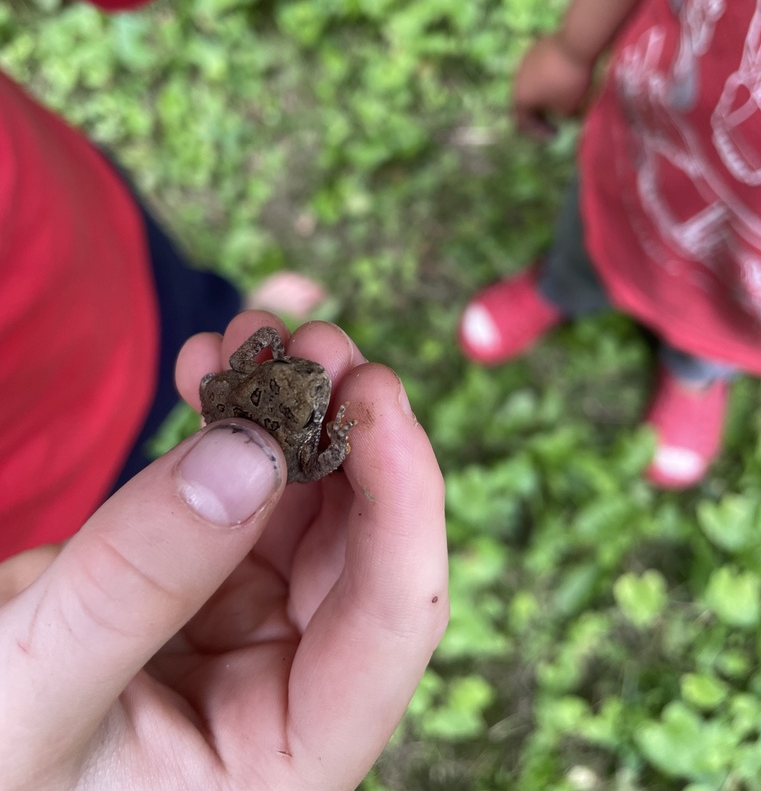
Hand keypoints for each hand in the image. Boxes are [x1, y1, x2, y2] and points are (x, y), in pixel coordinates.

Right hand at [0, 312, 447, 790]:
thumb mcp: (28, 693)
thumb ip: (133, 587)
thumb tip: (251, 454)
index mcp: (283, 762)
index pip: (388, 626)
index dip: (404, 504)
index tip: (372, 395)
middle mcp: (287, 691)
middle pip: (364, 545)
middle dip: (347, 431)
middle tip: (315, 344)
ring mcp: (252, 626)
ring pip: (312, 500)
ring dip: (295, 408)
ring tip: (258, 333)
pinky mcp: (209, 575)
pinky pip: (246, 482)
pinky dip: (235, 416)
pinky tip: (210, 362)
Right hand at [512, 32, 594, 138]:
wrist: (575, 43)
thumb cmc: (568, 81)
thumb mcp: (568, 108)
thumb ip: (561, 116)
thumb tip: (563, 113)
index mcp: (519, 99)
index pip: (524, 123)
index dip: (539, 132)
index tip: (555, 135)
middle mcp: (516, 81)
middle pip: (525, 102)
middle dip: (539, 112)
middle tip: (553, 117)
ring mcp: (524, 62)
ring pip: (531, 83)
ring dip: (542, 93)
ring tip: (558, 96)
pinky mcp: (535, 48)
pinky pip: (539, 69)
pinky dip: (547, 77)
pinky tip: (562, 76)